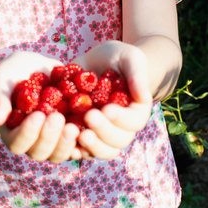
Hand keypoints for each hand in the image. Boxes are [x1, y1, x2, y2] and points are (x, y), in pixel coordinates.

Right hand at [0, 51, 80, 162]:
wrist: (32, 70)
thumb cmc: (11, 75)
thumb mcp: (3, 81)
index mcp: (12, 133)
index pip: (17, 143)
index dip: (28, 133)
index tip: (38, 114)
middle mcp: (32, 143)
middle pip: (40, 152)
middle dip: (50, 137)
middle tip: (58, 117)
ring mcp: (52, 141)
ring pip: (59, 153)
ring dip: (67, 143)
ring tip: (75, 125)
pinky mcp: (68, 134)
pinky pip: (77, 145)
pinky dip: (84, 141)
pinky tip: (90, 130)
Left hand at [74, 40, 152, 158]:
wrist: (96, 61)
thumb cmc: (117, 57)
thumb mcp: (129, 58)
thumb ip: (136, 74)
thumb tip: (143, 97)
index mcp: (136, 111)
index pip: (133, 122)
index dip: (121, 119)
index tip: (107, 109)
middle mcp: (121, 127)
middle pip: (118, 141)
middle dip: (103, 131)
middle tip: (89, 116)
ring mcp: (102, 133)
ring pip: (101, 150)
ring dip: (91, 145)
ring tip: (77, 132)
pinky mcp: (83, 133)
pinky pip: (80, 149)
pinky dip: (73, 147)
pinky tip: (63, 138)